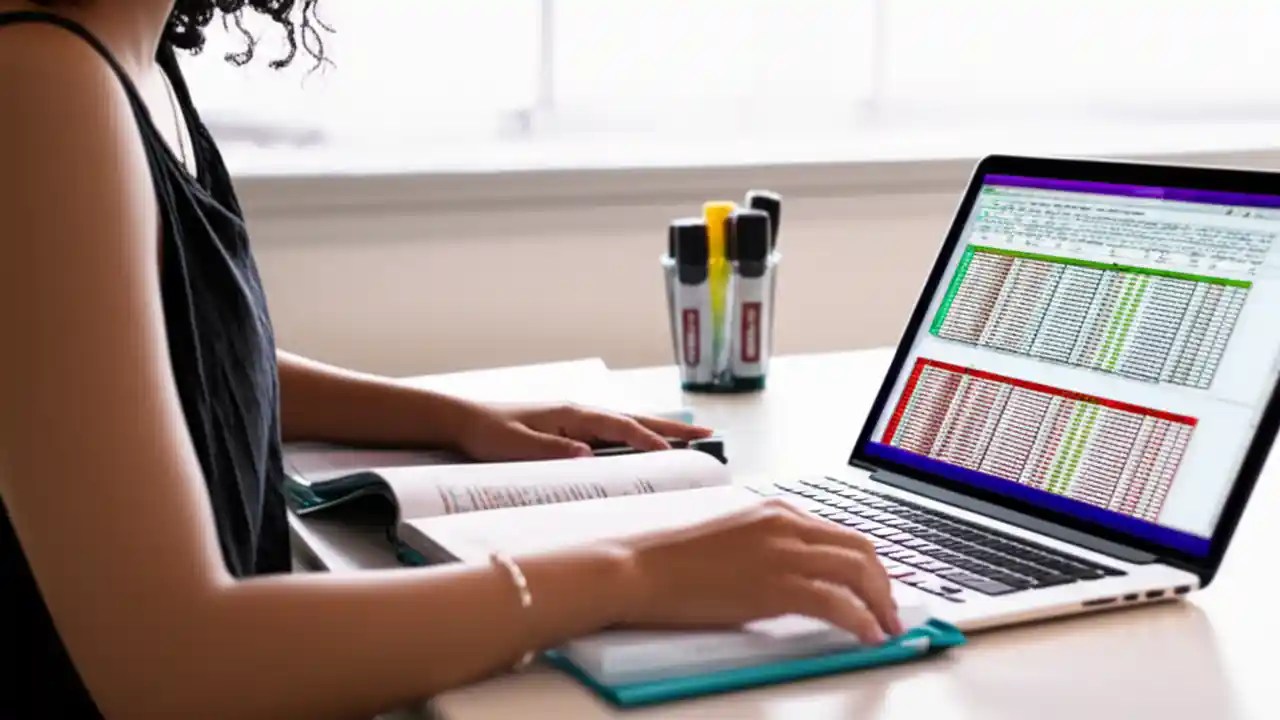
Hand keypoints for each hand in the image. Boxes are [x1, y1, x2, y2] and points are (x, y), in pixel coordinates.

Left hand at [455, 403, 712, 461]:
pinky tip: (649, 448)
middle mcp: (581, 414)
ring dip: (661, 432)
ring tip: (693, 440)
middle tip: (709, 437)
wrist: (464, 420)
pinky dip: (640, 438)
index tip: (675, 455)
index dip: (649, 442)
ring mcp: (579, 422)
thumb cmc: (488, 433)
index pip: (621, 428)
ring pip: (630, 426)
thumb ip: (549, 452)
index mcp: (573, 414)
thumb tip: (587, 456)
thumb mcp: (514, 446)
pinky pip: (616, 434)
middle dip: (673, 429)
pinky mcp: (573, 431)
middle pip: (637, 421)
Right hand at [615, 499, 902, 642]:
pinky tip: (868, 636)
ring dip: (880, 602)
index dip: (866, 565)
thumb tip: (798, 575)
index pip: (840, 533)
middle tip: (887, 611)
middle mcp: (786, 524)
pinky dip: (862, 620)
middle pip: (860, 547)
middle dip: (883, 582)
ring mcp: (783, 553)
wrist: (642, 570)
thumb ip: (769, 547)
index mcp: (776, 511)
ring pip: (858, 570)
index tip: (874, 589)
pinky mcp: (776, 585)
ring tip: (885, 627)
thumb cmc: (675, 563)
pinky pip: (837, 602)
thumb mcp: (733, 540)